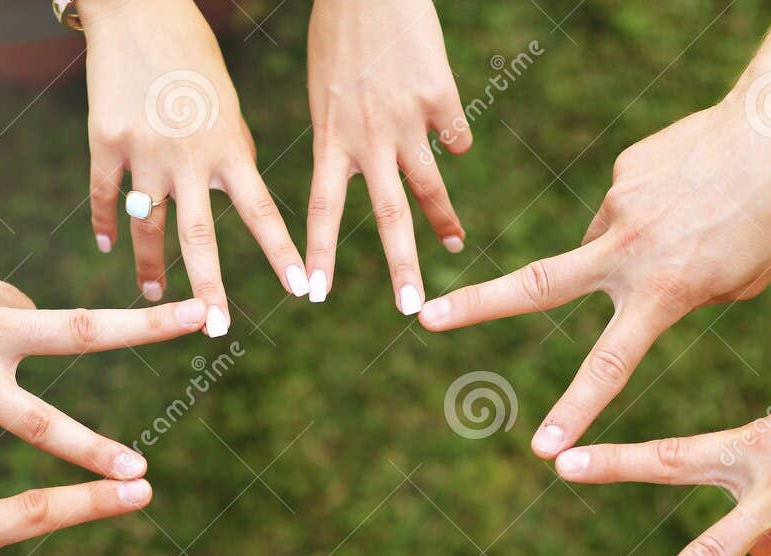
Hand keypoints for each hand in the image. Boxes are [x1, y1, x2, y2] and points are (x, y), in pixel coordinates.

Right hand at [82, 0, 306, 326]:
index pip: (262, 211)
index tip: (303, 289)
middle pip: (199, 236)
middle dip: (208, 288)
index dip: (282, 252)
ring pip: (146, 226)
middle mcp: (188, 155)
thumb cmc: (193, 55)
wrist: (138, 8)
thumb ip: (232, 152)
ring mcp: (143, 150)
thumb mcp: (228, 102)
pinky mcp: (104, 140)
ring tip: (152, 297)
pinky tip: (108, 247)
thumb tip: (237, 197)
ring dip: (150, 267)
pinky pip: (104, 197)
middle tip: (215, 330)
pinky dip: (105, 225)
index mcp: (228, 145)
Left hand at [305, 0, 468, 311]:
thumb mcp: (324, 91)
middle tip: (409, 308)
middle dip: (400, 267)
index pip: (319, 209)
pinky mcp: (442, 98)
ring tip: (455, 249)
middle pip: (387, 216)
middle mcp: (369, 137)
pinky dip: (453, 137)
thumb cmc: (339, 31)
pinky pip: (455, 134)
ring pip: (430, 186)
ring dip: (444, 222)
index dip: (319, 254)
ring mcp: (408, 121)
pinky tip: (451, 130)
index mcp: (330, 137)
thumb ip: (343, 136)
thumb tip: (374, 171)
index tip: (315, 296)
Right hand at [417, 95, 770, 452]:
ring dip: (634, 248)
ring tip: (695, 223)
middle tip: (424, 318)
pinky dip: (651, 209)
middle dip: (476, 305)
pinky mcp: (623, 171)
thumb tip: (623, 278)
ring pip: (604, 243)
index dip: (572, 411)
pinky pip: (625, 205)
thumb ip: (680, 295)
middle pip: (534, 286)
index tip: (541, 451)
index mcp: (663, 291)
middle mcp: (627, 249)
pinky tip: (691, 191)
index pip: (608, 365)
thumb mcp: (741, 282)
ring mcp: (618, 204)